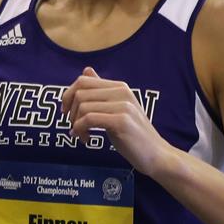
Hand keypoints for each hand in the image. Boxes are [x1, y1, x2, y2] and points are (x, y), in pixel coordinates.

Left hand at [59, 67, 173, 174]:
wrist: (156, 154)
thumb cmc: (132, 133)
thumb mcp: (116, 108)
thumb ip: (101, 91)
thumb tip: (86, 70)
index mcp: (119, 87)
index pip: (83, 80)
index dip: (68, 96)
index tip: (67, 114)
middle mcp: (121, 92)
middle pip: (79, 93)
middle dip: (70, 113)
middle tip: (75, 128)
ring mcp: (122, 105)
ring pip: (82, 107)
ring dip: (75, 124)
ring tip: (82, 135)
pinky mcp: (121, 121)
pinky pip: (88, 119)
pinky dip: (80, 130)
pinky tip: (86, 139)